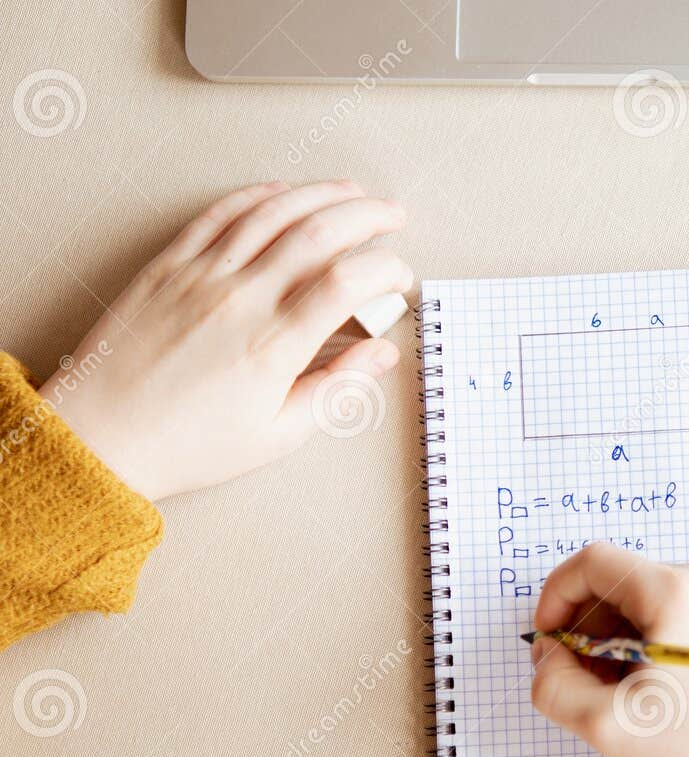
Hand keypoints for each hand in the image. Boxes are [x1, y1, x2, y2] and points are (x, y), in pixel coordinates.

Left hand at [47, 180, 411, 500]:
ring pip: (272, 213)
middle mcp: (240, 301)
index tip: (399, 279)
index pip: (347, 283)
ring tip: (352, 193)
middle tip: (393, 216)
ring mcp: (201, 277)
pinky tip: (284, 192)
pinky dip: (258, 196)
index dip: (386, 269)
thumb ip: (336, 389)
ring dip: (320, 194)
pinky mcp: (168, 267)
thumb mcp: (277, 435)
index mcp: (273, 347)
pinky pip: (218, 215)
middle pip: (318, 233)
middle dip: (367, 216)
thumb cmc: (186, 443)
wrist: (100, 436)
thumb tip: (381, 355)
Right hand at [530, 543, 688, 756]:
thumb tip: (548, 656)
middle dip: (586, 630)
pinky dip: (647, 645)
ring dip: (615, 642)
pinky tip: (651, 693)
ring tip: (621, 697)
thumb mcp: (609, 725)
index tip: (549, 644)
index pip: (590, 563)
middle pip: (616, 583)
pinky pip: (671, 614)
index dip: (555, 599)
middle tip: (582, 685)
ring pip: (642, 602)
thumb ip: (553, 686)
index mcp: (674, 589)